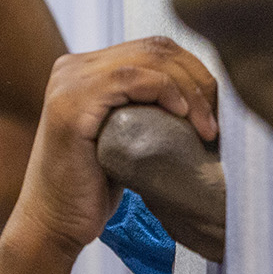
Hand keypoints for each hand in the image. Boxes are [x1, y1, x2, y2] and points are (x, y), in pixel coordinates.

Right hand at [12, 38, 219, 257]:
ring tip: (207, 126)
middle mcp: (71, 67)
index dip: (193, 71)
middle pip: (154, 48)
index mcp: (84, 70)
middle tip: (218, 118)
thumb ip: (145, 108)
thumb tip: (203, 96)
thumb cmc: (93, 190)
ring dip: (189, 89)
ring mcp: (68, 83)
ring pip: (148, 59)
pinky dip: (165, 92)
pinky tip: (183, 117)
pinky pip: (130, 79)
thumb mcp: (124, 136)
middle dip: (197, 77)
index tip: (217, 107)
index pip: (153, 49)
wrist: (54, 225)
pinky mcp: (70, 105)